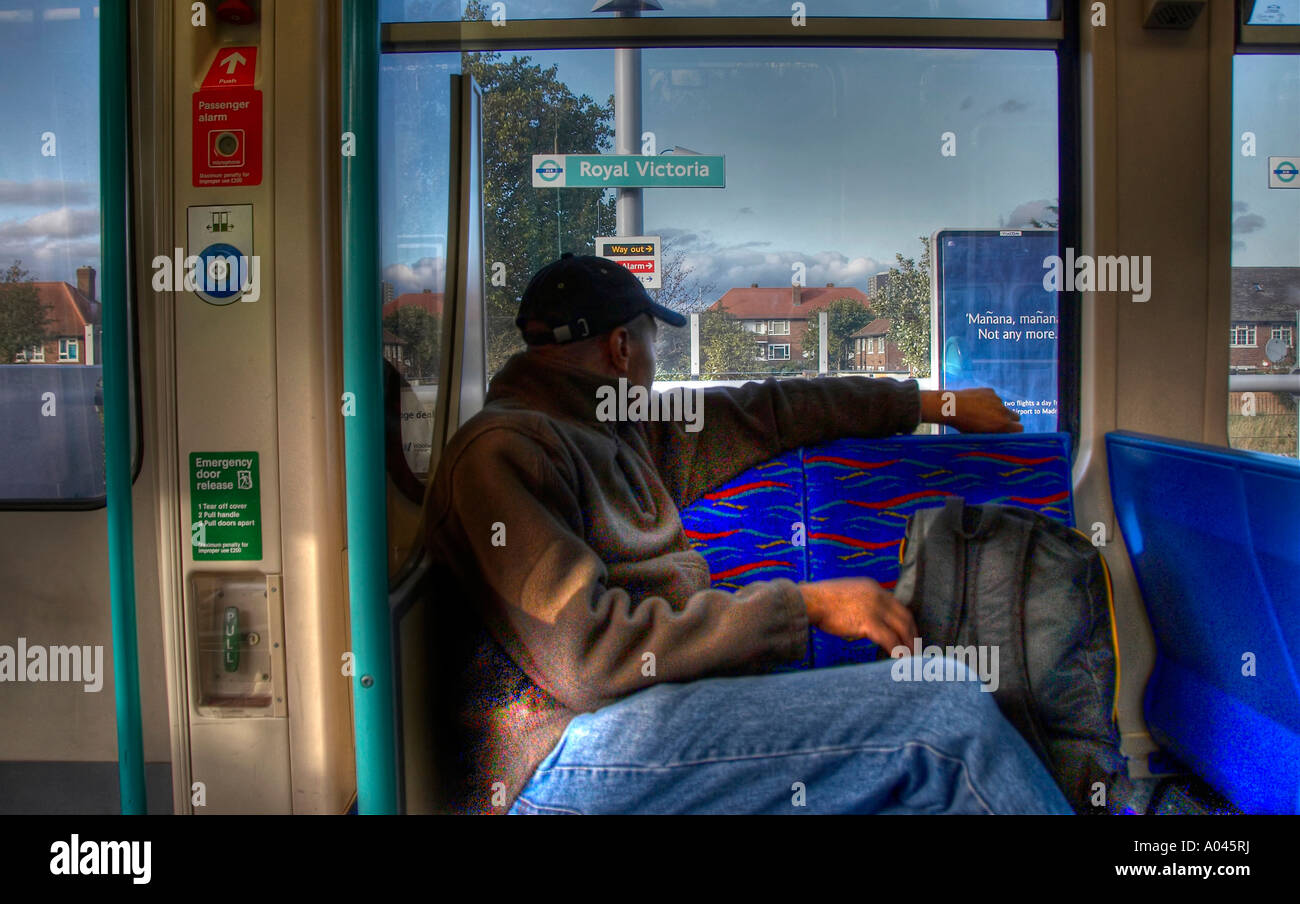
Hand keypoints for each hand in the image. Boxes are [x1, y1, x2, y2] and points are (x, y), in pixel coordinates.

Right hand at [799, 577, 918, 653]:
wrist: (810, 600)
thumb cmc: (821, 600)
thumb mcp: (847, 594)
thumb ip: (860, 603)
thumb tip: (864, 622)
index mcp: (873, 588)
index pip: (898, 606)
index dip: (906, 622)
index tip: (909, 634)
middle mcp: (878, 596)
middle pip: (904, 617)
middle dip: (912, 635)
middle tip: (915, 649)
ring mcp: (875, 608)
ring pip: (901, 629)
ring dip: (908, 646)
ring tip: (911, 659)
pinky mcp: (869, 622)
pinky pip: (890, 640)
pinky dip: (897, 651)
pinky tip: (899, 660)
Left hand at [920, 388, 1022, 433]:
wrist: (952, 406)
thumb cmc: (964, 425)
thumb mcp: (980, 435)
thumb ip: (994, 434)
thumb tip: (1001, 436)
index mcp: (1002, 424)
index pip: (1020, 428)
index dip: (1014, 430)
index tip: (1007, 432)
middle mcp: (1003, 411)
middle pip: (1015, 416)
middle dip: (1009, 419)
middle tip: (997, 422)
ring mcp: (997, 399)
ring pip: (1002, 406)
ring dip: (996, 409)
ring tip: (979, 412)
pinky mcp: (990, 391)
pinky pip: (993, 397)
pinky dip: (988, 400)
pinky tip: (975, 403)